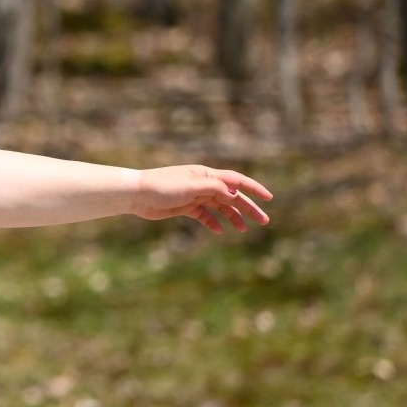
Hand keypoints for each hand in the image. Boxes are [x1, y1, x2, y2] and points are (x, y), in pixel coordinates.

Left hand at [131, 166, 272, 232]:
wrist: (137, 194)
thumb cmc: (163, 187)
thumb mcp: (192, 187)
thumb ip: (215, 189)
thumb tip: (235, 194)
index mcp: (207, 175)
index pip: (236, 180)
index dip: (254, 188)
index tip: (269, 198)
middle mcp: (203, 184)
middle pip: (231, 196)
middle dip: (248, 208)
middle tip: (264, 221)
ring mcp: (195, 195)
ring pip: (220, 207)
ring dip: (233, 217)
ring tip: (243, 230)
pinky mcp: (185, 207)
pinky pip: (204, 215)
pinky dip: (213, 222)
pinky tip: (219, 231)